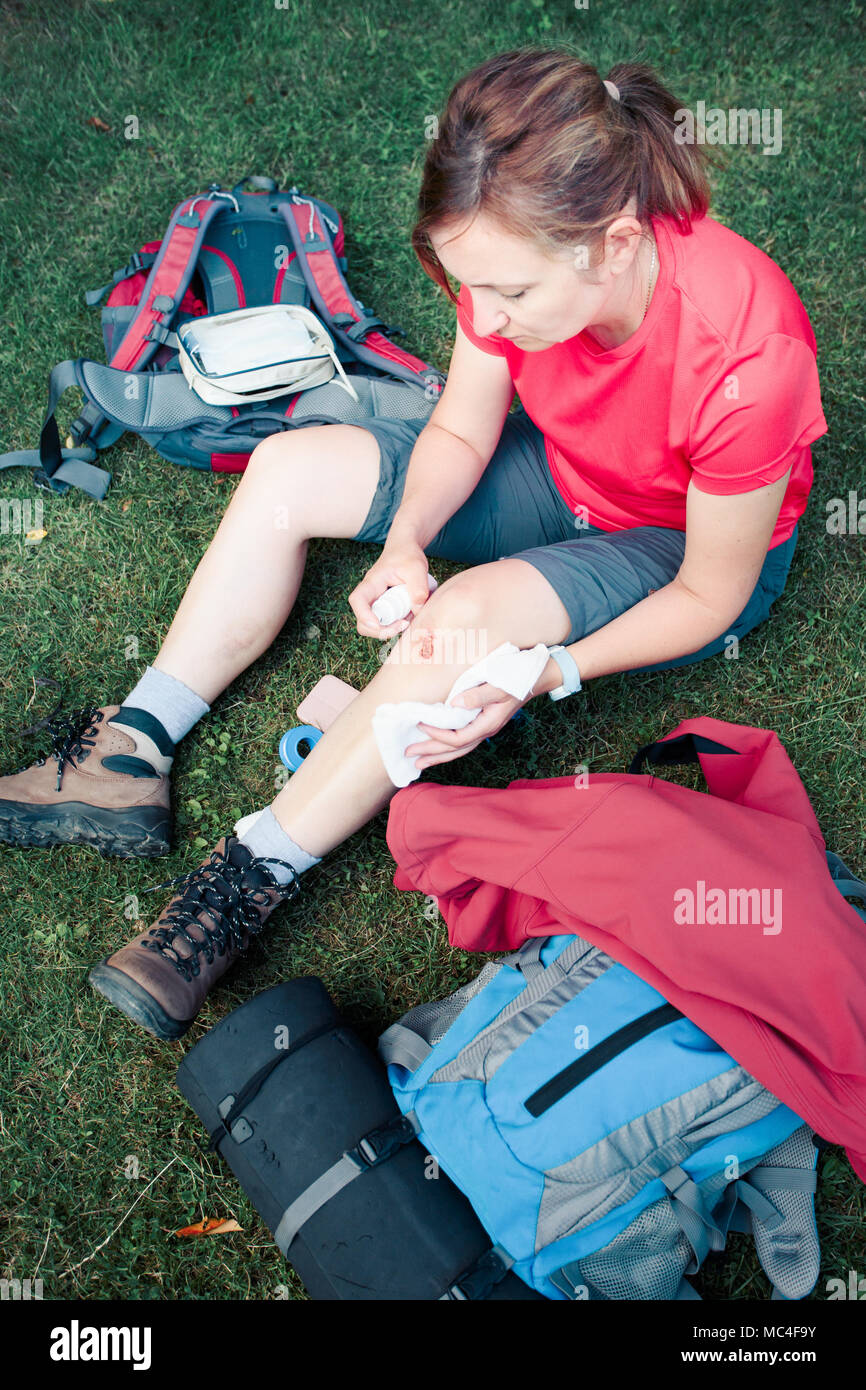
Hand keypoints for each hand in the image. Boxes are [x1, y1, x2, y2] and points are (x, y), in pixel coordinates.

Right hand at [348, 539, 431, 639]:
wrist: (405, 550)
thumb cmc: (407, 555)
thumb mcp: (416, 568)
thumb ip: (418, 588)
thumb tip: (418, 611)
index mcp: (372, 582)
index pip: (357, 600)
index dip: (364, 615)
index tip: (379, 624)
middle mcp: (370, 596)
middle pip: (362, 622)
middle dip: (381, 630)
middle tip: (403, 625)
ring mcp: (376, 604)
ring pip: (373, 627)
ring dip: (390, 630)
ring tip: (409, 619)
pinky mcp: (385, 609)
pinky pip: (385, 624)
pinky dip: (396, 626)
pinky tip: (410, 616)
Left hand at [406, 682, 525, 770]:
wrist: (538, 677)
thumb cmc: (519, 678)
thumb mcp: (500, 685)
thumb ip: (479, 695)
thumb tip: (455, 704)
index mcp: (488, 723)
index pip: (457, 738)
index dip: (437, 735)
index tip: (419, 725)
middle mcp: (486, 730)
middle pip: (456, 749)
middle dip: (432, 754)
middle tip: (408, 756)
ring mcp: (486, 728)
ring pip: (459, 748)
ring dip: (438, 755)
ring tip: (419, 761)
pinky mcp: (484, 722)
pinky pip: (463, 740)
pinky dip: (448, 746)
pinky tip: (438, 746)